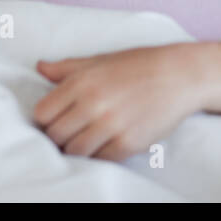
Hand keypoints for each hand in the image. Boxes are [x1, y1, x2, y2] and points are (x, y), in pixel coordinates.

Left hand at [33, 44, 206, 160]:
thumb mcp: (102, 60)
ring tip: (87, 140)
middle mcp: (93, 103)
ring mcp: (111, 125)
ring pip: (74, 152)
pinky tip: (106, 143)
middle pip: (55, 136)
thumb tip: (40, 68)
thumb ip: (68, 67)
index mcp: (82, 81)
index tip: (56, 119)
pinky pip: (99, 159)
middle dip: (59, 137)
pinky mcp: (128, 143)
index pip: (42, 113)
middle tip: (71, 133)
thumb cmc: (140, 65)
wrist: (181, 75)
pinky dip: (98, 155)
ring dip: (77, 149)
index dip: (46, 119)